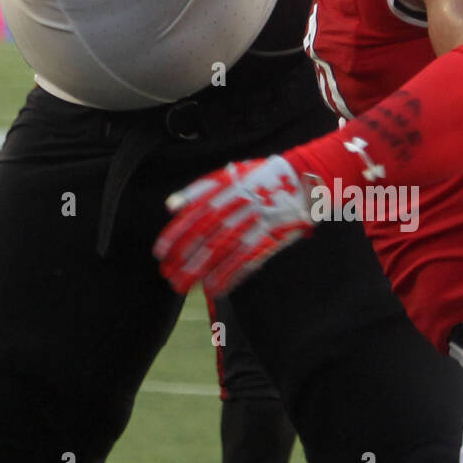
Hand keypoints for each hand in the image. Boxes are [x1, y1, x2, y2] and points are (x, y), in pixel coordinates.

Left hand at [155, 155, 314, 296]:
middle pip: (207, 235)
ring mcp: (256, 220)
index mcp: (225, 187)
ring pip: (225, 250)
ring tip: (185, 285)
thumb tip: (170, 206)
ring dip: (203, 270)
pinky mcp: (272, 235)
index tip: (160, 253)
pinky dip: (230, 275)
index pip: (195, 214)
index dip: (175, 235)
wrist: (302, 177)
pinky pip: (247, 258)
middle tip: (169, 276)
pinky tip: (215, 288)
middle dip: (185, 258)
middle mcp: (239, 204)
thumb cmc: (260, 177)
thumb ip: (198, 190)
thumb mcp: (229, 174)